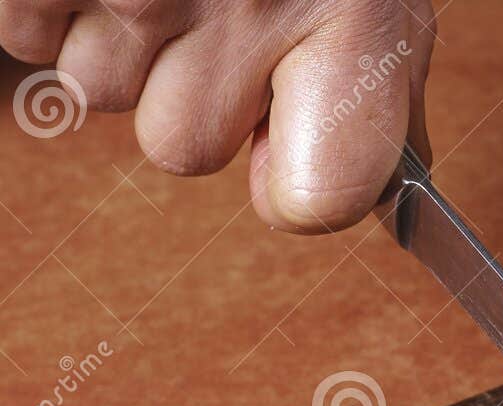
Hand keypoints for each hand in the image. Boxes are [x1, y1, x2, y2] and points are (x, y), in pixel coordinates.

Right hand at [0, 0, 434, 230]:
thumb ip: (375, 91)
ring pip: (98, 91)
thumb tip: (369, 196)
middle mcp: (240, 3)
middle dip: (191, 88)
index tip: (289, 160)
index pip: (323, 194)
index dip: (301, 190)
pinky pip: (28, 34)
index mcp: (349, 17)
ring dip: (120, 35)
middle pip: (181, 147)